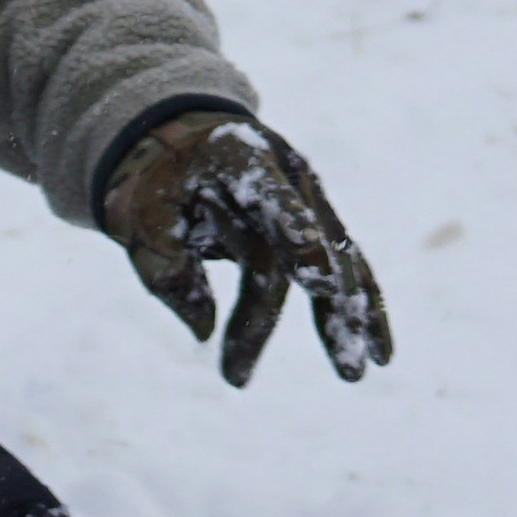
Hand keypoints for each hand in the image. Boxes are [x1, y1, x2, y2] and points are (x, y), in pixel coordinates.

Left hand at [97, 108, 392, 384]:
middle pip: (296, 246)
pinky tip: (378, 353)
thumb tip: (204, 331)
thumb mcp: (138, 214)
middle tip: (269, 369)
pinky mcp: (323, 222)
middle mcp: (286, 171)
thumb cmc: (156, 182)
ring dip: (345, 319)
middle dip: (286, 312)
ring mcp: (311, 196)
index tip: (318, 277)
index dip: (295, 232)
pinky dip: (362, 309)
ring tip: (352, 373)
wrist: (181, 143)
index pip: (268, 194)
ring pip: (339, 260)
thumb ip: (164, 267)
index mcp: (235, 155)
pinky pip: (349, 269)